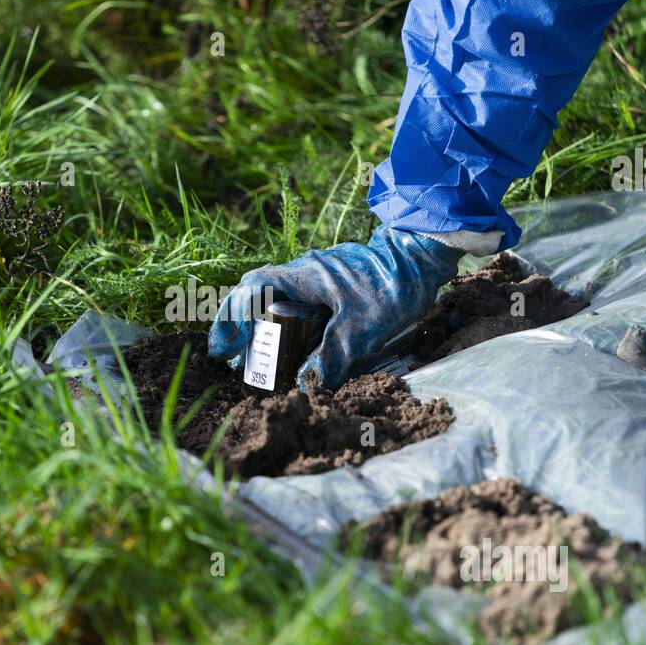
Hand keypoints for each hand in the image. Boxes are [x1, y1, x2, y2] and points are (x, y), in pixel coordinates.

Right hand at [209, 226, 461, 389]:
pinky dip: (283, 324)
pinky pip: (296, 303)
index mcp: (302, 277)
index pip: (252, 291)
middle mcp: (303, 273)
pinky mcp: (331, 286)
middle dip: (238, 325)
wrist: (422, 258)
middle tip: (230, 357)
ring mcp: (317, 277)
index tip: (223, 349)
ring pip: (275, 299)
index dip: (231, 319)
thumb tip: (304, 386)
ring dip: (259, 327)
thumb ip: (330, 357)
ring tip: (252, 358)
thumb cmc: (391, 288)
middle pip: (255, 294)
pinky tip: (288, 348)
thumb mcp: (361, 329)